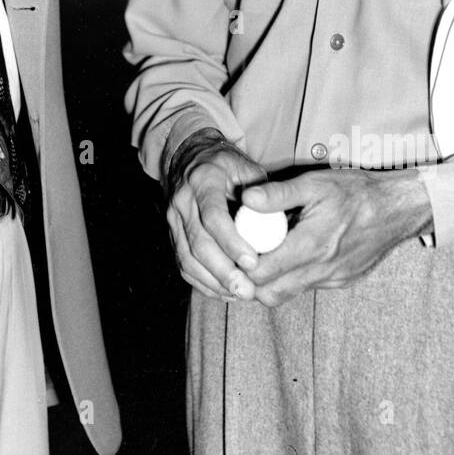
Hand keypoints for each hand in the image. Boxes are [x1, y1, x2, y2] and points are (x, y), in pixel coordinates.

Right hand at [165, 131, 269, 301]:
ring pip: (188, 259)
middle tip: (248, 290)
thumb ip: (263, 190)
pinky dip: (204, 283)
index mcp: (203, 181)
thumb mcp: (245, 165)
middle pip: (198, 243)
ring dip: (214, 282)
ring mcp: (173, 220)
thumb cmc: (224, 164)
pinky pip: (184, 265)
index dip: (231, 241)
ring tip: (240, 295)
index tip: (253, 262)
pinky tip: (225, 292)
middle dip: (224, 271)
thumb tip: (281, 219)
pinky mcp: (172, 236)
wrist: (189, 158)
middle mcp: (182, 202)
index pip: (213, 216)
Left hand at [239, 167, 433, 306]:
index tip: (230, 252)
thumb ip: (278, 194)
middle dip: (250, 282)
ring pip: (288, 293)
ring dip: (271, 281)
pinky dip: (293, 277)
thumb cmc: (355, 191)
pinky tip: (290, 255)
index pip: (262, 274)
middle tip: (238, 261)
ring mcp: (333, 279)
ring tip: (260, 256)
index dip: (240, 267)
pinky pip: (308, 286)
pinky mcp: (342, 281)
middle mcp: (322, 270)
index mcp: (311, 246)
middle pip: (270, 294)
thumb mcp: (314, 184)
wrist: (398, 208)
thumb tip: (246, 199)